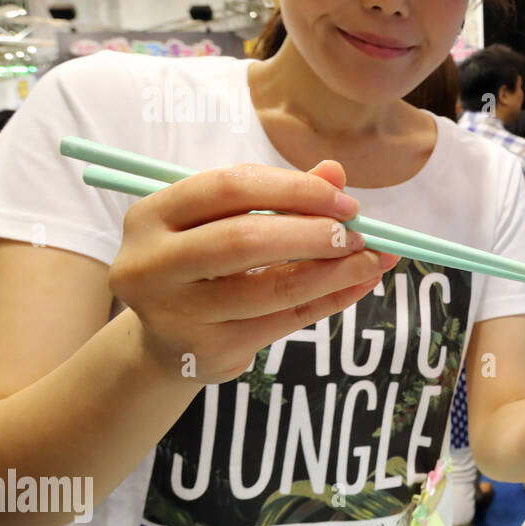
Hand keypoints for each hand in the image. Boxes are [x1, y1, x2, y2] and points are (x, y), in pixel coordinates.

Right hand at [109, 159, 399, 384]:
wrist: (165, 341)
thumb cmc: (201, 265)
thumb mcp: (224, 221)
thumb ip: (275, 196)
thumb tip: (335, 173)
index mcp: (152, 215)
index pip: (229, 187)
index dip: (293, 189)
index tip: (343, 200)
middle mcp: (153, 264)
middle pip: (245, 239)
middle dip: (315, 234)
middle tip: (359, 234)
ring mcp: (177, 314)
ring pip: (272, 288)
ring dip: (335, 272)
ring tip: (372, 261)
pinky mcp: (208, 352)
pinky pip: (285, 322)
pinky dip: (331, 301)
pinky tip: (358, 286)